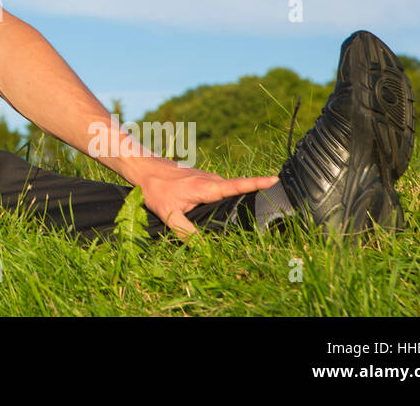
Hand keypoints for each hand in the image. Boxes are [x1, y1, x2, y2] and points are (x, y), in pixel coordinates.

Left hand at [135, 161, 278, 240]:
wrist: (144, 169)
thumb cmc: (156, 189)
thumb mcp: (169, 214)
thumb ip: (187, 233)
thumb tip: (205, 250)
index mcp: (207, 187)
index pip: (237, 185)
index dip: (257, 183)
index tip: (275, 179)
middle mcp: (212, 180)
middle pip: (238, 191)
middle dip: (254, 197)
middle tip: (270, 209)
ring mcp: (208, 178)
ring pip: (227, 191)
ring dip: (237, 200)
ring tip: (251, 212)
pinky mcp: (204, 180)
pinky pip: (219, 190)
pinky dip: (224, 198)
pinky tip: (223, 209)